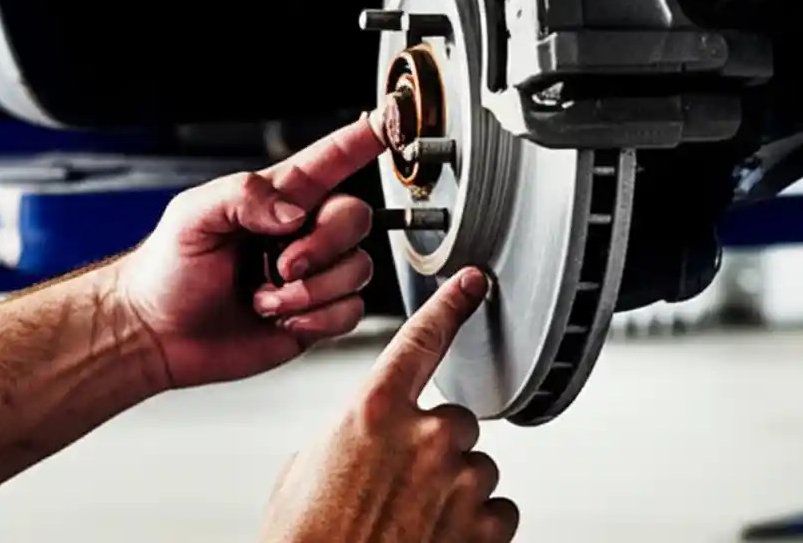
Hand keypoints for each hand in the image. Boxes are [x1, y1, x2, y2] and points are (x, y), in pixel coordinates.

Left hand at [112, 116, 385, 388]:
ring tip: (266, 297)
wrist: (157, 334)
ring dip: (311, 291)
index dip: (363, 140)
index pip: (331, 160)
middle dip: (323, 245)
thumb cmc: (166, 269)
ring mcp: (313, 274)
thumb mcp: (192, 215)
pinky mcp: (316, 314)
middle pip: (357, 219)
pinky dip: (318, 318)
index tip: (390, 122)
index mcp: (278, 198)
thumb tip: (293, 212)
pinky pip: (351, 312)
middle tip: (282, 265)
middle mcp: (303, 232)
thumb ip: (243, 196)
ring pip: (358, 270)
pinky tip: (281, 317)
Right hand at [260, 268, 519, 542]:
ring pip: (477, 468)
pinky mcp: (487, 526)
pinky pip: (498, 511)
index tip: (474, 284)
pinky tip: (435, 541)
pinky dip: (475, 528)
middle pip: (456, 421)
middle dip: (435, 449)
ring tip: (411, 523)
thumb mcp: (304, 474)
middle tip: (400, 487)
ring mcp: (461, 481)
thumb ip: (345, 437)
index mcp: (373, 412)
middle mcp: (424, 437)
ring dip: (454, 491)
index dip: (450, 305)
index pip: (421, 339)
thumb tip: (363, 439)